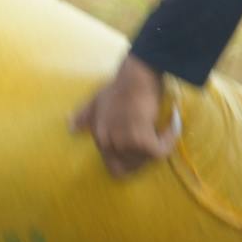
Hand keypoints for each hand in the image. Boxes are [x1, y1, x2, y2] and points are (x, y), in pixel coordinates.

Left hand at [74, 55, 178, 177]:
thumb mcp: (96, 101)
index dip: (131, 158)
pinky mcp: (142, 140)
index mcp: (99, 137)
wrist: (136, 76)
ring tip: (161, 125)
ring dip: (158, 144)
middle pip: (132, 165)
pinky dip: (169, 139)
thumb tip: (70, 128)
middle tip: (154, 135)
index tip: (140, 145)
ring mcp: (125, 143)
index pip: (114, 166)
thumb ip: (84, 116)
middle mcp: (109, 143)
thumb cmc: (119, 86)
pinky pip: (161, 151)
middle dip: (145, 153)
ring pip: (147, 158)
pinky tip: (171, 124)